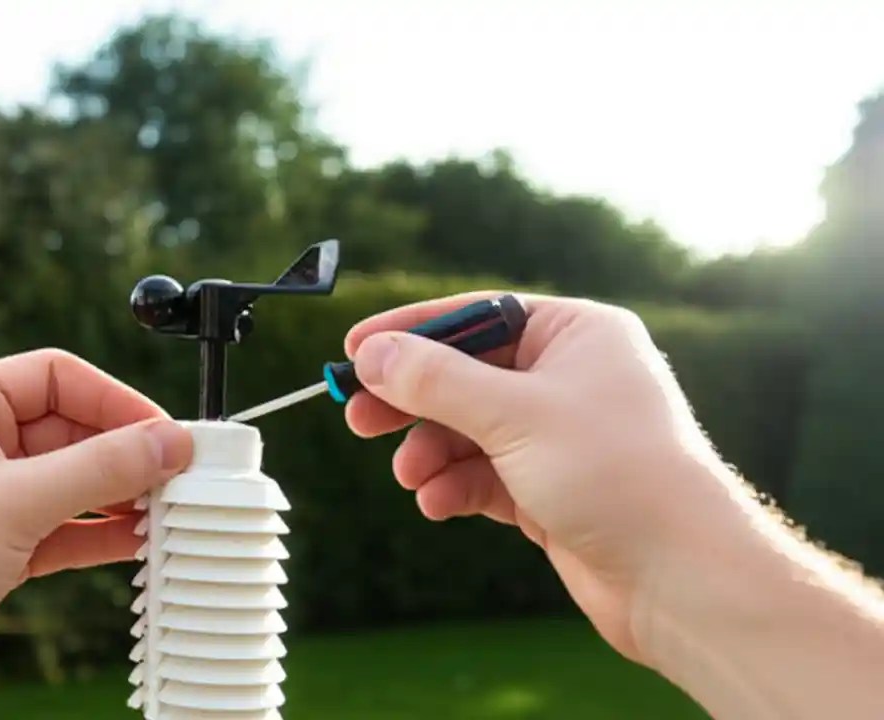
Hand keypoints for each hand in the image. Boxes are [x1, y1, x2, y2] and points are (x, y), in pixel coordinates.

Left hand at [0, 349, 192, 716]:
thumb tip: (169, 442)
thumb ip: (102, 469)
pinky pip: (60, 527)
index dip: (116, 399)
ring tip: (168, 514)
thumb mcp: (18, 503)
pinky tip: (137, 544)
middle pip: (70, 430)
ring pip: (70, 483)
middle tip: (179, 479)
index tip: (163, 433)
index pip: (57, 376)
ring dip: (118, 497)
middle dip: (124, 454)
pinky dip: (98, 534)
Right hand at [342, 292, 730, 662]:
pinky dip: (457, 486)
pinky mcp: (552, 488)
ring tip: (410, 476)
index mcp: (578, 334)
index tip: (354, 349)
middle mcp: (572, 377)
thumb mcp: (513, 414)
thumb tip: (373, 353)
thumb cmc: (615, 474)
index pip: (478, 315)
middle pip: (467, 375)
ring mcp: (561, 436)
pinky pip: (486, 475)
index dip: (413, 331)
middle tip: (356, 417)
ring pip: (471, 430)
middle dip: (412, 401)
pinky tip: (438, 503)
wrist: (681, 579)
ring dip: (432, 451)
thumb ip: (436, 381)